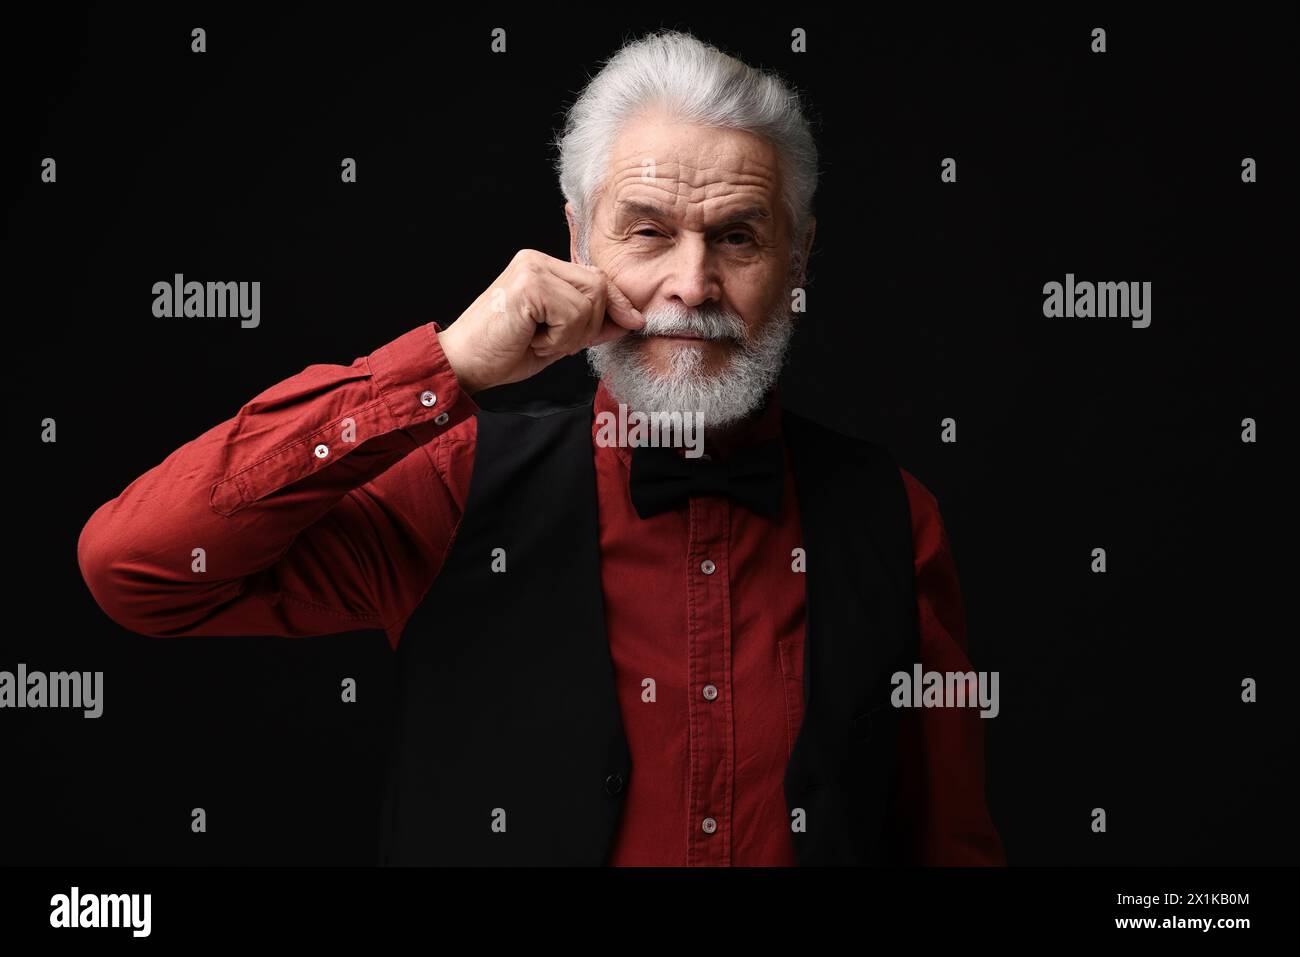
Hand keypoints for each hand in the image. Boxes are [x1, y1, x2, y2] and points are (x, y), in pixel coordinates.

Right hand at [436, 249, 643, 394]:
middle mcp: (536, 260)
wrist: (464, 365)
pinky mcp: (529, 285)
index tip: (632, 322)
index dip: (617, 302)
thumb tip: (631, 319)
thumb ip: (592, 324)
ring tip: (539, 341)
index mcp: (543, 267)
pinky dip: (559, 339)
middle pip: (599, 287)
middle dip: (590, 325)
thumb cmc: (504, 352)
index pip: (597, 277)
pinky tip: (533, 341)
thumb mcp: (559, 338)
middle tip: (555, 344)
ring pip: (589, 302)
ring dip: (571, 335)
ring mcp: (532, 269)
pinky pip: (573, 314)